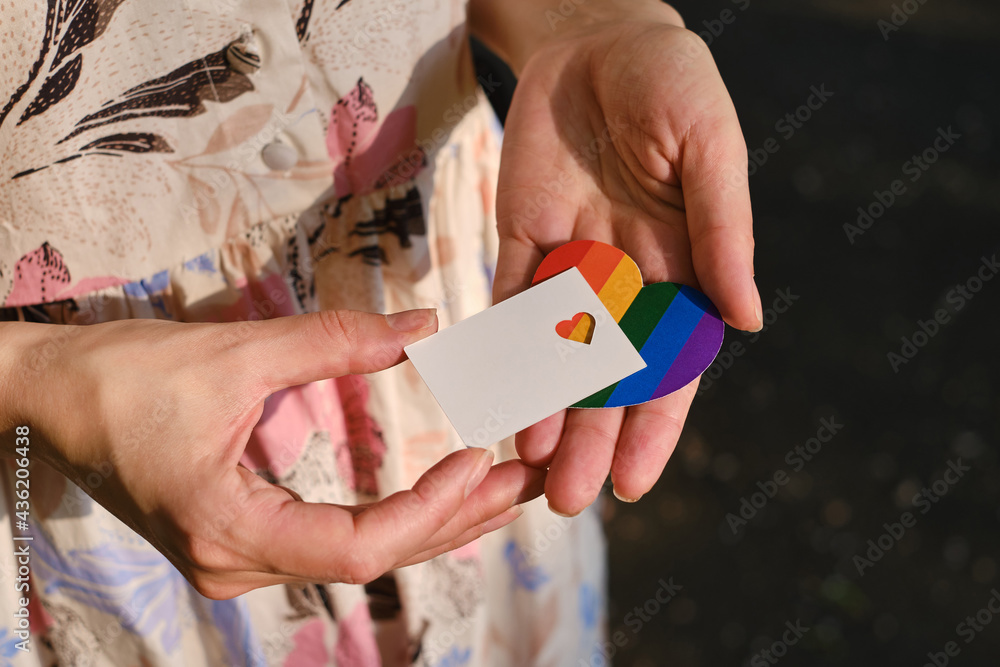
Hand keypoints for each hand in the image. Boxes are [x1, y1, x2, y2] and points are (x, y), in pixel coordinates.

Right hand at [2, 310, 543, 598]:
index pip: (357, 547)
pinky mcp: (242, 539)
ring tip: (506, 486)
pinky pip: (338, 541)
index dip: (429, 511)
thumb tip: (427, 325)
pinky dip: (397, 518)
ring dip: (436, 521)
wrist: (48, 396)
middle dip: (457, 517)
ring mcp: (239, 559)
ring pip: (360, 554)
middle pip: (372, 558)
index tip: (481, 459)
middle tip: (532, 479)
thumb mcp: (235, 351)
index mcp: (229, 528)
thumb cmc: (125, 375)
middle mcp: (238, 564)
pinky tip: (442, 497)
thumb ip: (334, 342)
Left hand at [489, 4, 760, 513]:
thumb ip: (726, 232)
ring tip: (527, 464)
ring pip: (555, 355)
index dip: (654, 427)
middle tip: (567, 500)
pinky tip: (494, 396)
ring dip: (542, 409)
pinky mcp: (522, 242)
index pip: (672, 365)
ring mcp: (571, 265)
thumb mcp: (711, 148)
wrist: (592, 37)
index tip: (633, 482)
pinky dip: (502, 351)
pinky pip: (511, 305)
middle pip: (607, 377)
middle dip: (589, 438)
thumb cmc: (672, 84)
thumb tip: (748, 321)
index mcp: (683, 268)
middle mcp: (627, 280)